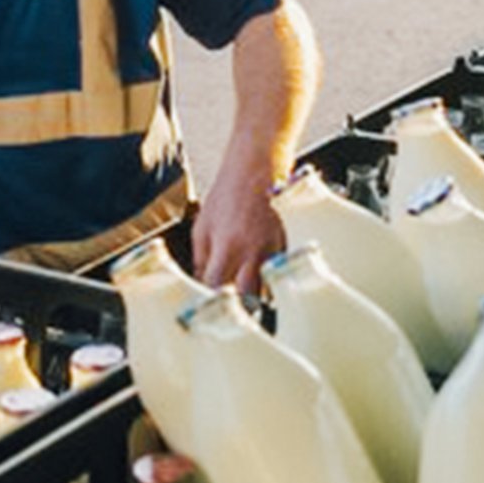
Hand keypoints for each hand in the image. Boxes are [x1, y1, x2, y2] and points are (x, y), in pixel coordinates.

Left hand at [191, 160, 285, 294]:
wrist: (254, 173)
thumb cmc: (227, 197)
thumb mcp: (202, 227)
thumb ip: (200, 259)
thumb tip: (199, 282)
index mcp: (228, 247)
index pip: (217, 287)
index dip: (209, 299)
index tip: (205, 304)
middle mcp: (253, 252)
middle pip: (246, 297)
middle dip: (235, 306)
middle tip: (226, 309)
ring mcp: (272, 250)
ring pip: (265, 289)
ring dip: (252, 296)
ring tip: (242, 296)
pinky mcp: (284, 247)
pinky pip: (275, 274)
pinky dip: (265, 280)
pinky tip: (256, 276)